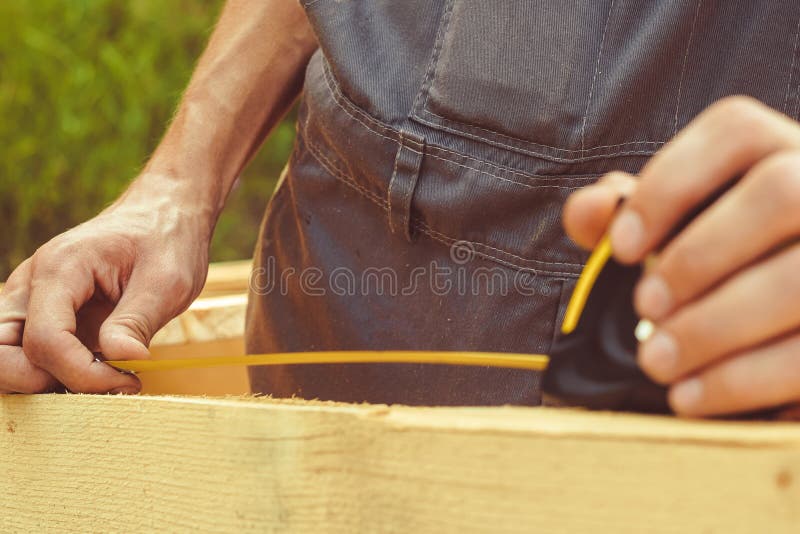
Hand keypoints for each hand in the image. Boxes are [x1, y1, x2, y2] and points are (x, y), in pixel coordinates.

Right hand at [0, 175, 210, 393]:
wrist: (164, 214)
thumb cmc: (166, 239)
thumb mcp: (168, 279)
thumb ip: (137, 320)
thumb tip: (121, 359)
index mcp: (61, 268)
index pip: (44, 339)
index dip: (81, 373)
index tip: (128, 380)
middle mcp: (33, 284)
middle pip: (0, 353)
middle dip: (42, 383)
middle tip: (103, 384)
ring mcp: (32, 301)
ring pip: (5, 357)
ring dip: (45, 381)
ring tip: (103, 379)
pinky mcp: (42, 315)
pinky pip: (27, 353)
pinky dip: (53, 374)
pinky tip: (99, 371)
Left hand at [564, 96, 799, 416]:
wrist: (784, 322)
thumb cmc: (729, 265)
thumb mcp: (682, 232)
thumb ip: (632, 215)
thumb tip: (587, 211)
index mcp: (784, 153)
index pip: (737, 131)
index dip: (670, 184)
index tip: (620, 246)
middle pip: (782, 193)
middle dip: (697, 256)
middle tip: (644, 307)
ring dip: (714, 328)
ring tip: (657, 362)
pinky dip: (744, 380)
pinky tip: (692, 397)